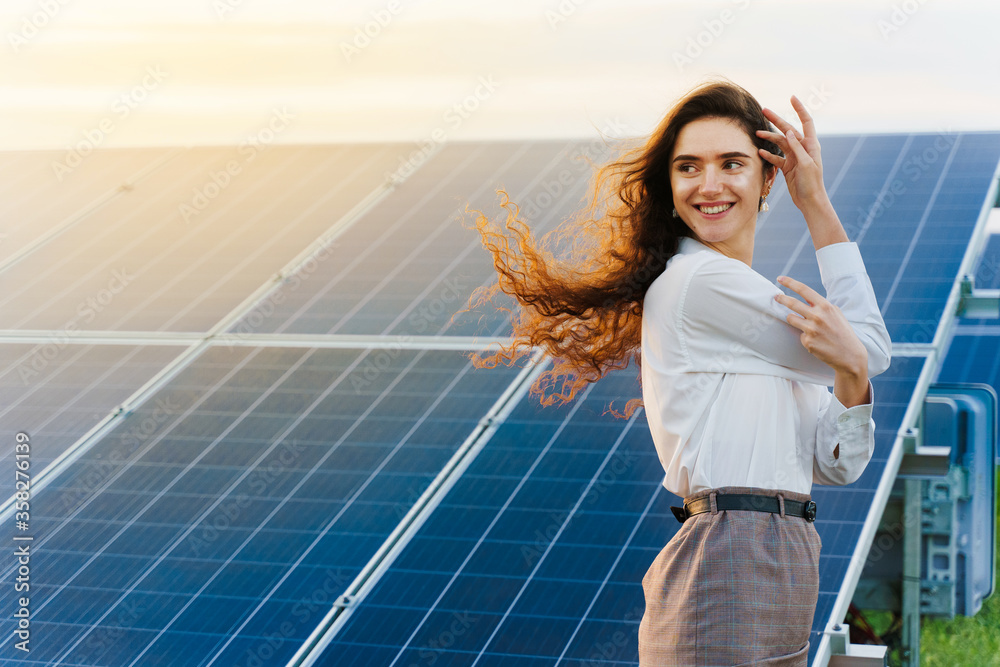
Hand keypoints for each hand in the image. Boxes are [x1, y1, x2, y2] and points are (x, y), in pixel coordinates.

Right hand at [756, 96, 829, 211]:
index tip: (791, 98)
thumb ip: (797, 148)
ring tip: (756, 134)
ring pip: (780, 143)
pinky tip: (760, 151)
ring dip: (769, 138)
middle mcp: (803, 148)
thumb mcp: (805, 164)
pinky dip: (768, 154)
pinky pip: (776, 157)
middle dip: (776, 120)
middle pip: (788, 130)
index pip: (805, 121)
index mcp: (811, 145)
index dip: (799, 109)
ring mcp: (794, 157)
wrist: (810, 200)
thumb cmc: (811, 183)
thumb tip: (789, 131)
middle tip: (764, 110)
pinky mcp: (788, 167)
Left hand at [773, 274, 867, 375]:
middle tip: (776, 297)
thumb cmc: (842, 332)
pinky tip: (817, 341)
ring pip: (791, 318)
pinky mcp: (807, 341)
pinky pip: (799, 334)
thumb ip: (821, 306)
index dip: (790, 283)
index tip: (780, 279)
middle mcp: (817, 316)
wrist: (849, 354)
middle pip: (792, 303)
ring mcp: (811, 329)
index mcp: (825, 306)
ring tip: (805, 324)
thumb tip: (805, 299)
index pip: (804, 290)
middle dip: (782, 299)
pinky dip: (805, 336)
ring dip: (793, 318)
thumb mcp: (835, 313)